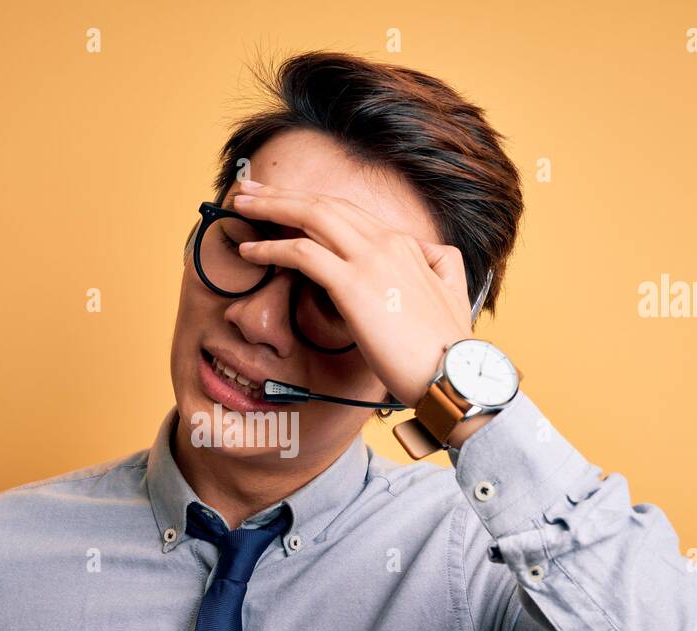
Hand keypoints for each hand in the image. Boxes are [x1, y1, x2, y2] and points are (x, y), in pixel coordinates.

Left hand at [231, 179, 475, 407]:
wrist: (456, 374)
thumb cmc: (448, 348)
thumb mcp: (451, 290)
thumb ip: (433, 264)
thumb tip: (422, 253)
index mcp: (407, 245)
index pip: (349, 213)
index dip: (311, 204)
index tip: (284, 202)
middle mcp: (387, 243)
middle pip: (324, 205)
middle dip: (281, 194)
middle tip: (249, 191)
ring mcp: (370, 260)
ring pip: (310, 217)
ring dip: (269, 208)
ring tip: (240, 207)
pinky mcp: (354, 286)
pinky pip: (302, 254)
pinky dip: (271, 247)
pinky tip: (250, 251)